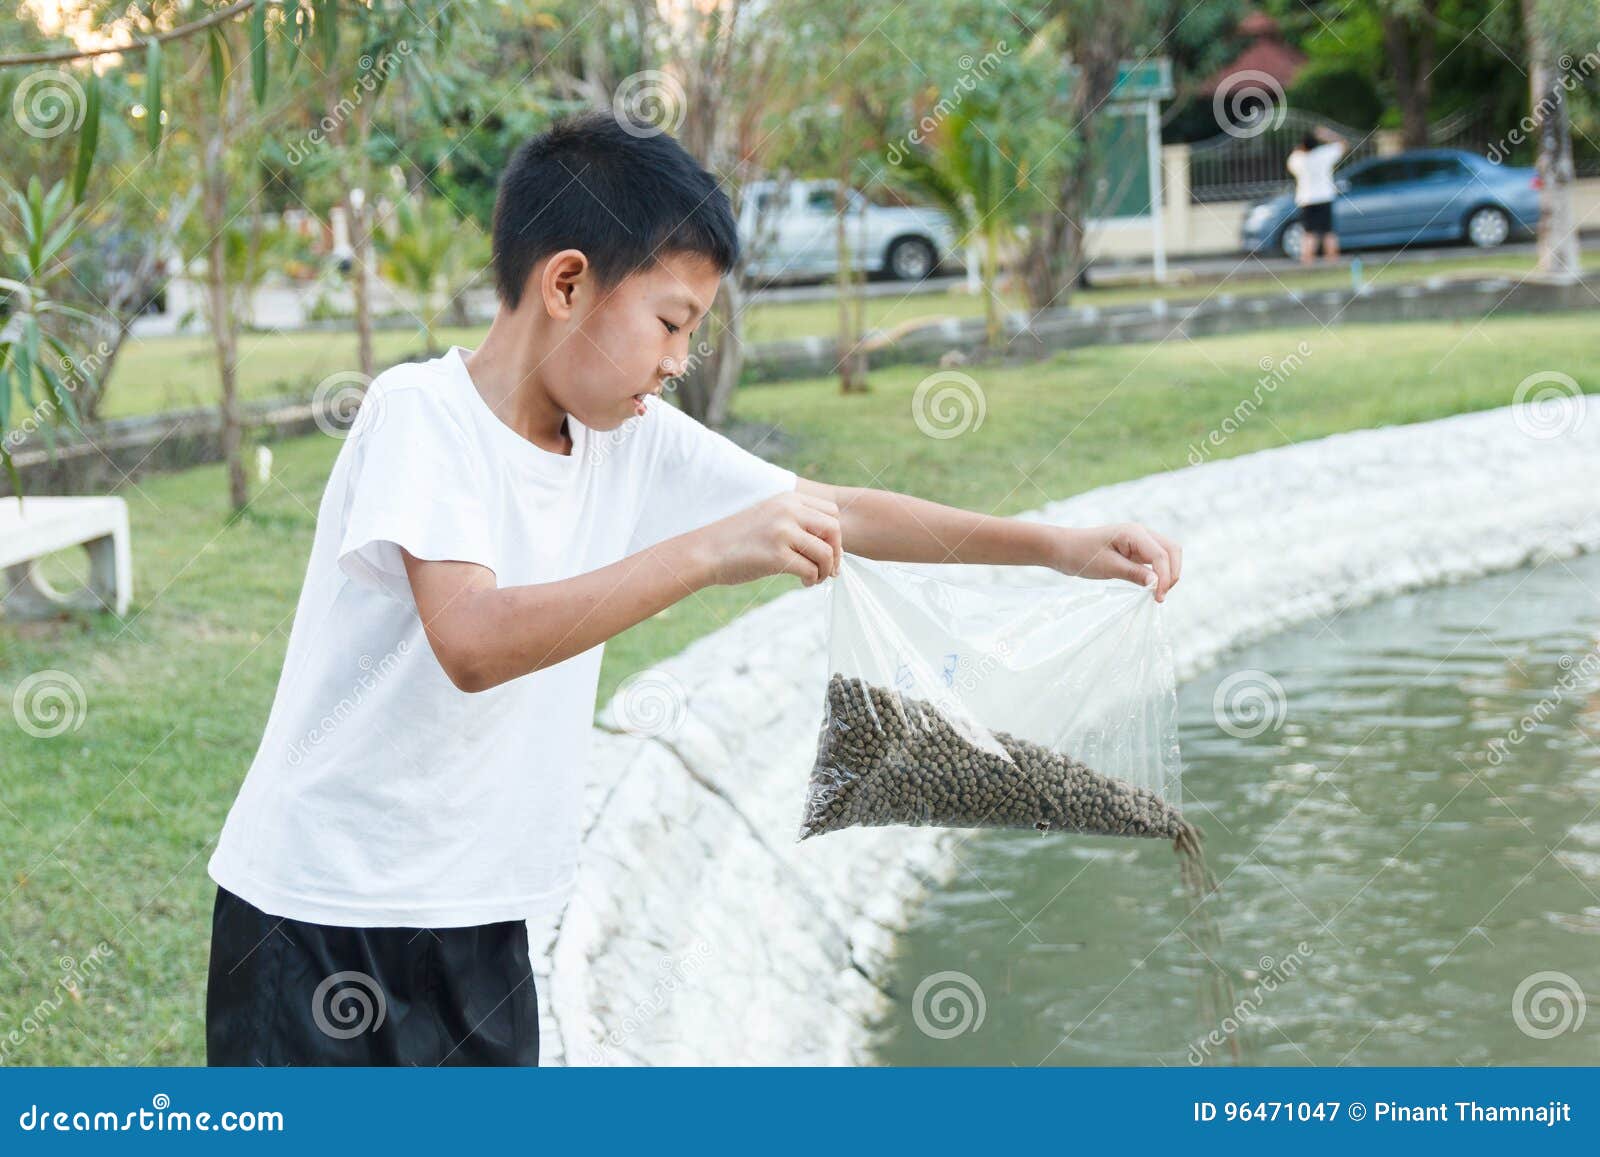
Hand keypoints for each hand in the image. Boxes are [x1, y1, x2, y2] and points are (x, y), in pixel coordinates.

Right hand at [694, 490, 842, 587]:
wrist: (706, 551)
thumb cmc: (738, 539)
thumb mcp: (768, 516)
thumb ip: (794, 520)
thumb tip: (830, 541)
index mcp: (788, 499)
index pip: (831, 512)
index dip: (835, 535)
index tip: (829, 551)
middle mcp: (788, 511)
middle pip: (834, 530)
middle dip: (836, 553)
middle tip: (830, 569)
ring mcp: (782, 532)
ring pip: (826, 552)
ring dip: (826, 570)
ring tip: (816, 578)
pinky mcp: (776, 556)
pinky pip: (811, 570)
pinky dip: (813, 579)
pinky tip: (804, 583)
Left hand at [1051, 522, 1182, 602]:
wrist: (1063, 548)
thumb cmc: (1080, 554)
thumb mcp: (1107, 567)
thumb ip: (1134, 574)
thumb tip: (1157, 584)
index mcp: (1134, 533)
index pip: (1161, 555)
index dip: (1164, 577)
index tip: (1158, 598)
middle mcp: (1141, 533)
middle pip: (1172, 551)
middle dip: (1172, 573)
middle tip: (1160, 596)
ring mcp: (1140, 541)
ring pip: (1167, 554)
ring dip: (1168, 573)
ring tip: (1157, 593)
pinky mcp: (1136, 550)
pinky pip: (1156, 560)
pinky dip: (1159, 572)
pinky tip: (1151, 587)